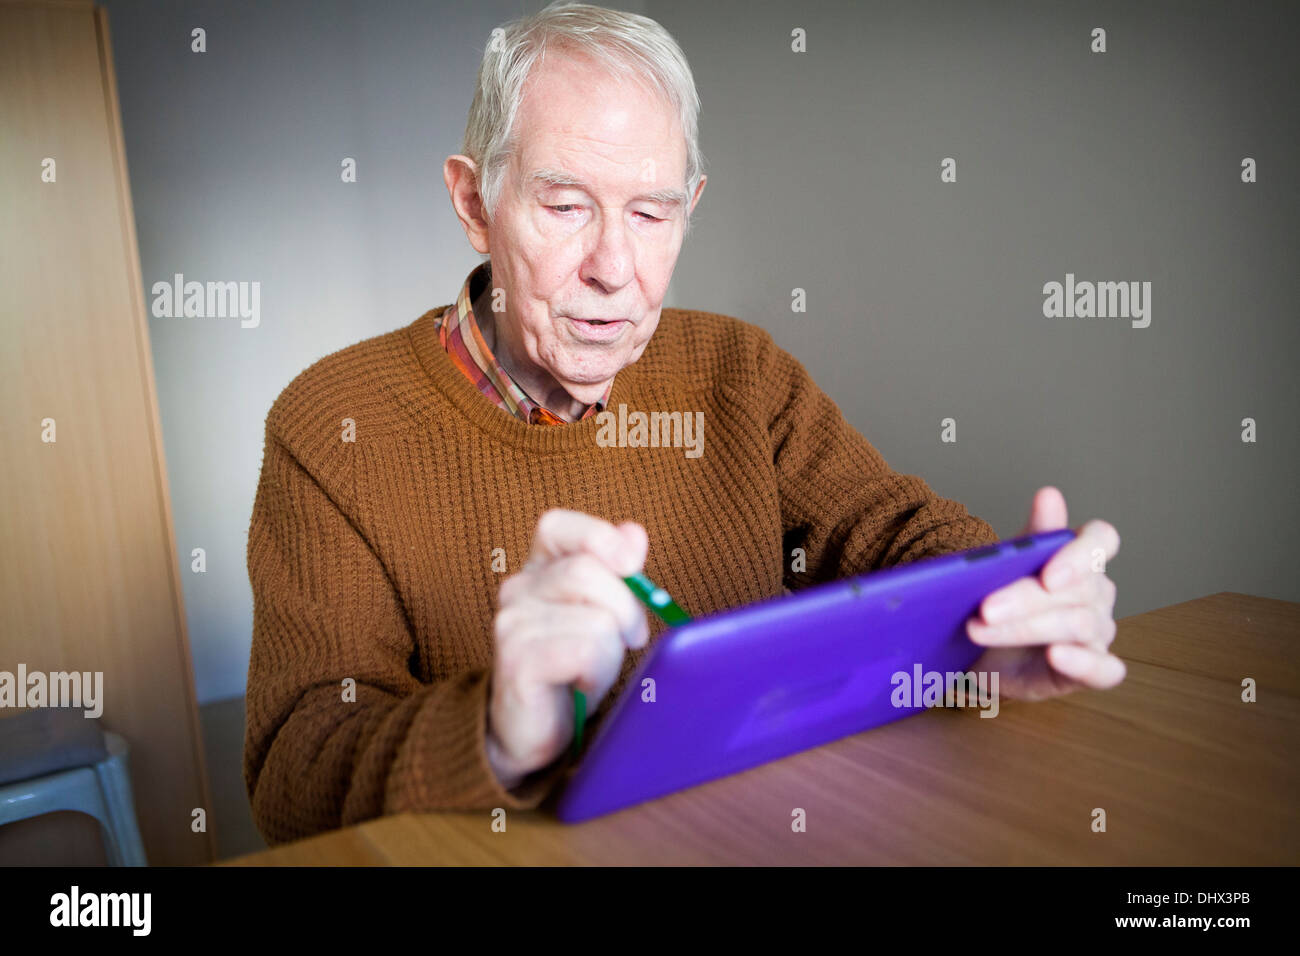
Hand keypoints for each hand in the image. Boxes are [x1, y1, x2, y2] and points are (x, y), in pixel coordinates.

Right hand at [485, 509, 649, 787]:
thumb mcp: (602, 614)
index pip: (556, 526)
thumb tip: (633, 533)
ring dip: (611, 652)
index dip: (598, 538)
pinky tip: (580, 685)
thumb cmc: (571, 669)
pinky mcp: (517, 659)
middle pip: (589, 572)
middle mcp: (517, 589)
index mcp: (537, 570)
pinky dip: (596, 672)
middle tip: (627, 639)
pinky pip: (585, 651)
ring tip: (591, 670)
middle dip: (625, 609)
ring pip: (597, 619)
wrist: (532, 732)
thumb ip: (616, 572)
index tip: (630, 566)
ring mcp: (512, 623)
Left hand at [965, 487, 1124, 701]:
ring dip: (1027, 628)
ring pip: (1079, 625)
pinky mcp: (1094, 670)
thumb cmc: (1002, 604)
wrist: (983, 653)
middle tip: (985, 607)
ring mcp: (1098, 633)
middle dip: (1026, 598)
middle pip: (1078, 588)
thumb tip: (1049, 494)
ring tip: (981, 629)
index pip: (1102, 540)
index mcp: (1081, 560)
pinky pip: (1104, 670)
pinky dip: (1081, 663)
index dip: (1080, 553)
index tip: (1047, 572)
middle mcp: (1097, 594)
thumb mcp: (1007, 569)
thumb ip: (1031, 537)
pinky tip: (1055, 656)